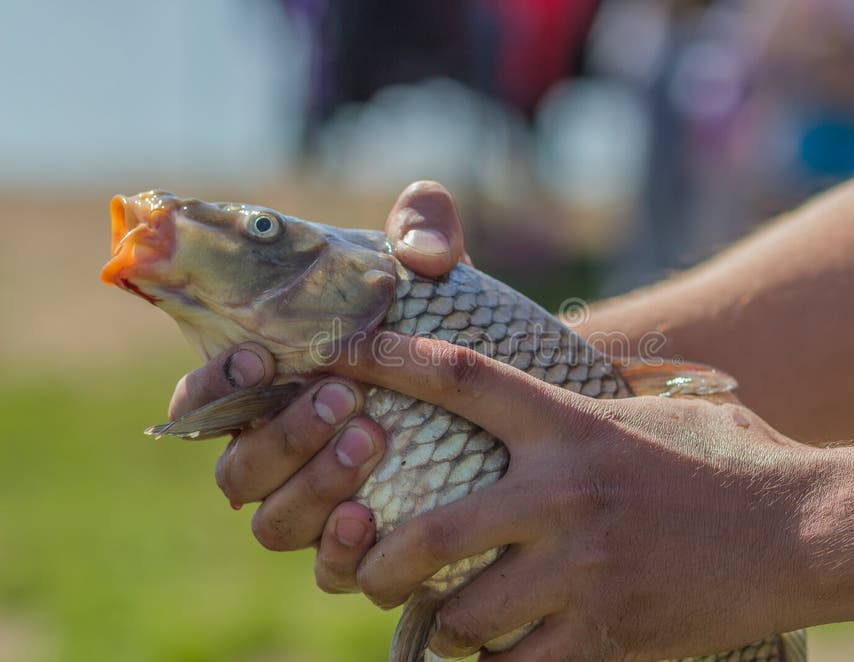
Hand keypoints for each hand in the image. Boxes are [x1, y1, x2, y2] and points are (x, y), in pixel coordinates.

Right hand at [166, 181, 470, 587]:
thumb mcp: (435, 267)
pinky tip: (373, 518)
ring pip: (274, 523)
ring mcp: (316, 507)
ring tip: (374, 439)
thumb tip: (423, 251)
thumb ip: (422, 228)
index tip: (257, 357)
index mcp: (273, 391)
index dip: (212, 386)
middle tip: (345, 397)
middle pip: (237, 470)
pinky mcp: (361, 549)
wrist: (506, 390)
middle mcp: (281, 456)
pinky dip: (340, 551)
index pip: (203, 400)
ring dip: (313, 485)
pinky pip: (327, 572)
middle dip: (283, 434)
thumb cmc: (444, 323)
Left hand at [321, 333, 821, 659]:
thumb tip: (599, 360)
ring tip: (452, 621)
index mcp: (571, 428)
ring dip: (448, 625)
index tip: (340, 351)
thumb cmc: (735, 464)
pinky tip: (509, 653)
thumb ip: (613, 390)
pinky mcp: (609, 634)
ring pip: (466, 616)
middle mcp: (564, 496)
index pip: (464, 378)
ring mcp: (584, 570)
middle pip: (430, 533)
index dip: (392, 360)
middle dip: (382, 562)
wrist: (810, 531)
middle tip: (375, 571)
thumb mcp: (666, 409)